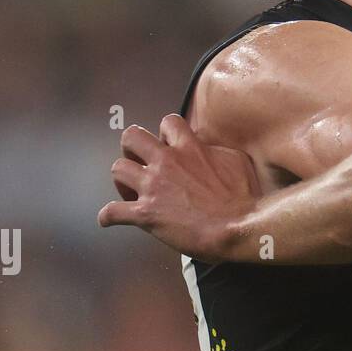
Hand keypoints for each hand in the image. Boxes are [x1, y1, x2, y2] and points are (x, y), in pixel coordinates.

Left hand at [99, 114, 260, 261]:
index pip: (168, 123)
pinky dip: (108, 216)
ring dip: (122, 181)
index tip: (169, 147)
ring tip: (131, 191)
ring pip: (117, 169)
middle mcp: (167, 162)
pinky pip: (111, 212)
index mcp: (190, 148)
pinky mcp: (145, 214)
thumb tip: (208, 149)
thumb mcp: (236, 161)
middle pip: (131, 137)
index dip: (165, 134)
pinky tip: (111, 220)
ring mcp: (153, 188)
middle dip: (131, 148)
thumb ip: (216, 150)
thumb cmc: (243, 197)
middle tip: (141, 163)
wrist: (238, 227)